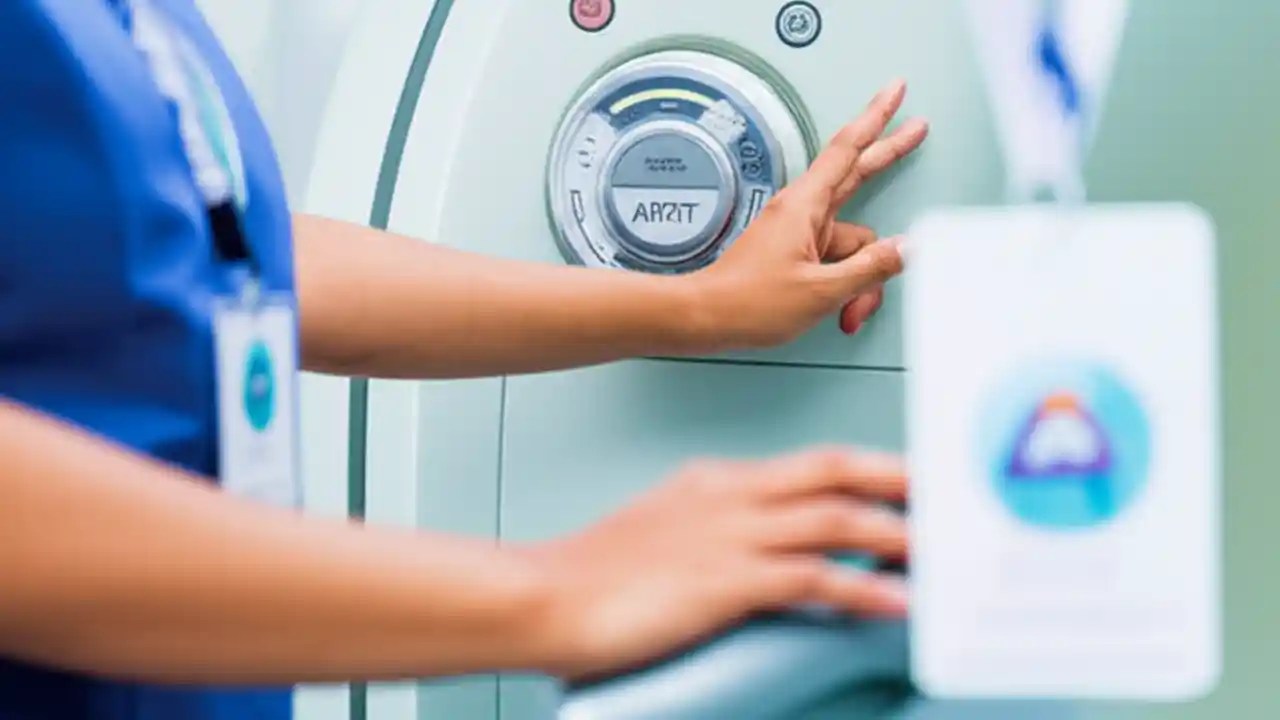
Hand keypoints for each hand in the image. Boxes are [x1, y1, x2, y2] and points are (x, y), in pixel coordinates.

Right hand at [517, 448, 907, 680]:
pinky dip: (861, 589)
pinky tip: (893, 604)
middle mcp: (732, 496)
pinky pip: (812, 578)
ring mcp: (730, 534)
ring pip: (836, 519)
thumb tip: (762, 553)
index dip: (869, 470)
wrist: (544, 595)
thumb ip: (716, 532)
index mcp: (717, 482)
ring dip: (896, 534)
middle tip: (947, 496)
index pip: (811, 464)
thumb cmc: (597, 574)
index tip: (906, 483)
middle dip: (899, 481)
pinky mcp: (725, 580)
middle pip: (835, 471)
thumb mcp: (665, 533)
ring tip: (941, 553)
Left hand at [690, 79, 928, 348]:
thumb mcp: (821, 291)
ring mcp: (800, 232)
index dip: (877, 119)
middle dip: (889, 155)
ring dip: (863, 278)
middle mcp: (804, 212)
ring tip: (851, 313)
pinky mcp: (796, 253)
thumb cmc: (749, 302)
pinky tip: (843, 311)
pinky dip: (845, 285)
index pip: (849, 150)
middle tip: (918, 129)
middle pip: (857, 176)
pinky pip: (836, 259)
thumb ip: (869, 269)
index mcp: (806, 206)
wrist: (705, 317)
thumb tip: (904, 249)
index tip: (896, 93)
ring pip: (853, 241)